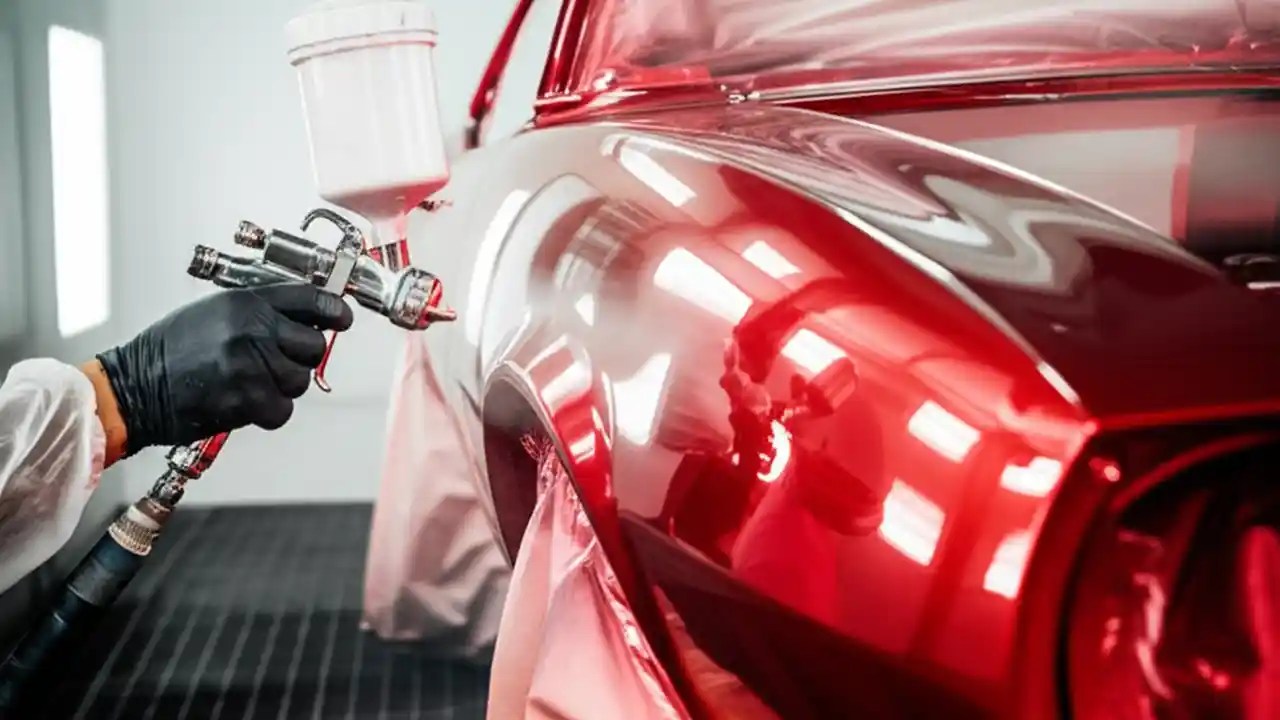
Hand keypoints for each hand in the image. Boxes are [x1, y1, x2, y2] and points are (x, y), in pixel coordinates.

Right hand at [95, 284, 353, 454]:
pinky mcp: (247, 400)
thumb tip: (305, 318)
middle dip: (303, 356)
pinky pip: (283, 409)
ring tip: (252, 380)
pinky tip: (247, 400)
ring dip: (283, 385)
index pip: (310, 299)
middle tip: (280, 360)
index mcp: (245, 303)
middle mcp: (252, 330)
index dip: (334, 311)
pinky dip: (270, 410)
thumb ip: (260, 311)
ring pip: (300, 380)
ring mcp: (251, 366)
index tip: (341, 318)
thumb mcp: (215, 311)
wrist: (136, 386)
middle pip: (313, 346)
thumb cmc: (171, 350)